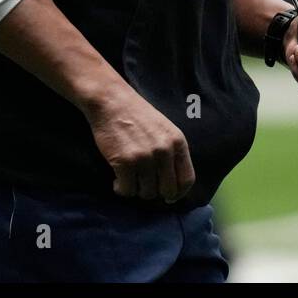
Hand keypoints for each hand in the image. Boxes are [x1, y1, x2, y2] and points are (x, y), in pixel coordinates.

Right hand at [83, 82, 196, 203]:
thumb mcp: (164, 129)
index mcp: (177, 142)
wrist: (111, 101)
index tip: (169, 196)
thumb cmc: (136, 115)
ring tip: (128, 178)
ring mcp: (145, 158)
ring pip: (147, 193)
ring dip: (136, 190)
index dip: (178, 192)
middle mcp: (164, 151)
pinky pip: (127, 190)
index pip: (187, 179)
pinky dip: (121, 189)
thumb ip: (172, 152)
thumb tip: (174, 185)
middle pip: (167, 190)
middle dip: (155, 192)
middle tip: (143, 186)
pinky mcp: (124, 163)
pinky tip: (117, 180)